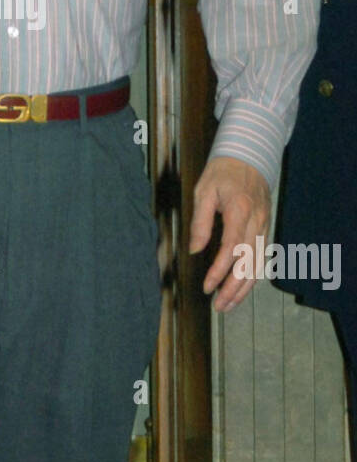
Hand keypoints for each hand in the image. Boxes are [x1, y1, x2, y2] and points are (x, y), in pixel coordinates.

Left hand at [189, 155, 270, 312]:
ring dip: (244, 287)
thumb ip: (200, 222)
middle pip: (249, 262)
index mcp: (240, 210)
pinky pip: (261, 256)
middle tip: (218, 305)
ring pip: (258, 263)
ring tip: (228, 304)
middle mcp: (257, 220)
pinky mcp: (266, 227)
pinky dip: (252, 275)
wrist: (248, 156)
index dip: (220, 271)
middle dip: (234, 288)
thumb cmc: (222, 172)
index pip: (232, 248)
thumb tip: (195, 250)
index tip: (207, 286)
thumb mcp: (203, 191)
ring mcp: (265, 224)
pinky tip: (240, 288)